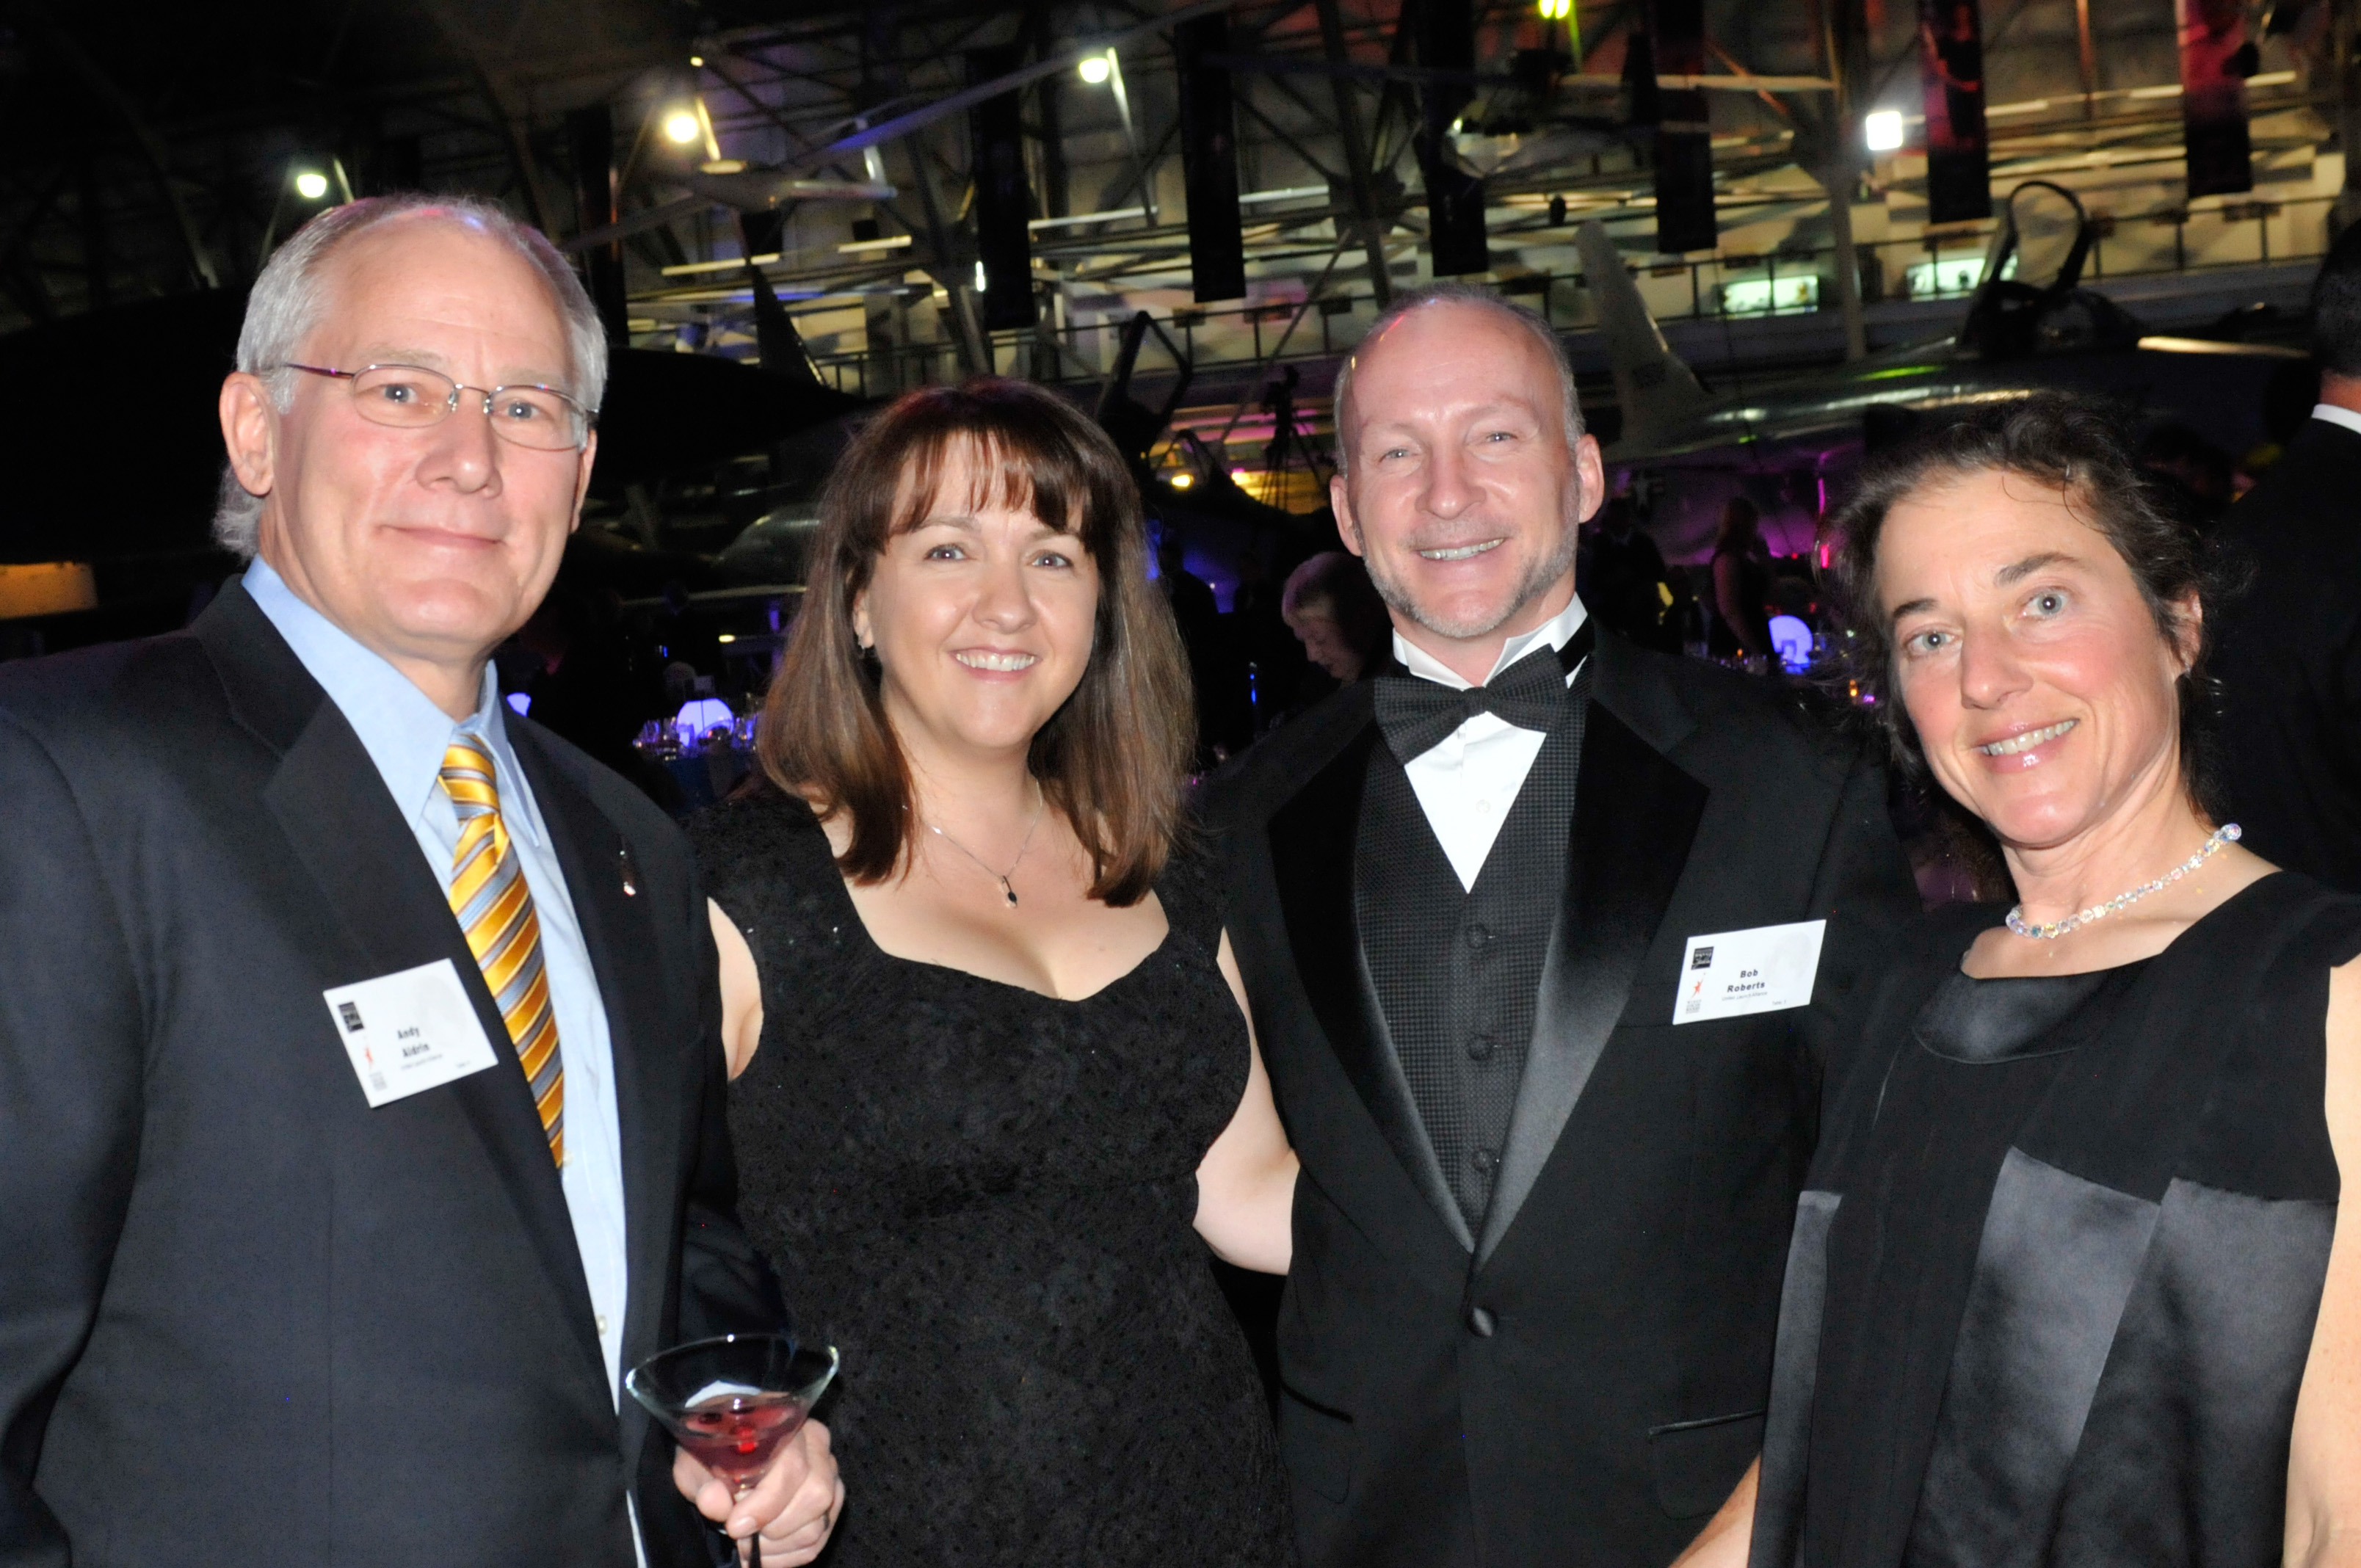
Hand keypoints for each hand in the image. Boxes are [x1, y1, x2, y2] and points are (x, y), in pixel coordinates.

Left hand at [673, 1417, 841, 1565]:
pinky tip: (765, 1549)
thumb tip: (713, 1498)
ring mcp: (830, 1475)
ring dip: (778, 1545)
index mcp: (787, 1427)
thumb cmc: (713, 1454)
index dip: (764, 1505)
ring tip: (749, 1543)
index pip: (791, 1468)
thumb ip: (704, 1481)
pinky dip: (788, 1555)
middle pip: (816, 1496)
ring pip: (818, 1523)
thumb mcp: (696, 1464)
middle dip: (774, 1527)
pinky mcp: (831, 1503)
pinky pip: (818, 1540)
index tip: (734, 1525)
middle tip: (740, 1535)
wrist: (726, 1454)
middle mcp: (817, 1447)